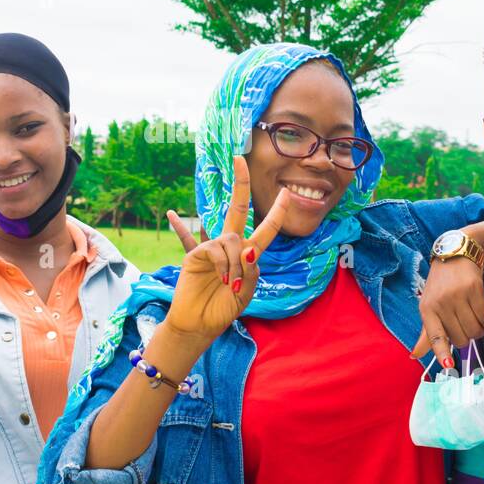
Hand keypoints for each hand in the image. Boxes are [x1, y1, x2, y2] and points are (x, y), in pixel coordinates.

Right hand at [161, 155, 289, 345]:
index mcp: (248, 254)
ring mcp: (213, 248)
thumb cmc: (223, 309)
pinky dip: (221, 264)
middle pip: (238, 209)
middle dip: (240, 184)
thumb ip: (250, 270)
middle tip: (239, 159)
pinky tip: (196, 247)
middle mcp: (231, 246)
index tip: (287, 192)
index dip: (277, 212)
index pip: (266, 229)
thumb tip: (246, 249)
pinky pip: (214, 250)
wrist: (200, 324)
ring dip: (235, 266)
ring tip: (229, 286)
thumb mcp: (246, 291)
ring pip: (232, 241)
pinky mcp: (197, 254)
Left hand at [411, 254, 483, 369]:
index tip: (448, 365)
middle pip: (460, 338)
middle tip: (466, 327)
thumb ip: (426, 334)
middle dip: (466, 338)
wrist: (454, 255)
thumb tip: (414, 355)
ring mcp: (457, 296)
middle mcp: (440, 303)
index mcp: (427, 310)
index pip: (434, 336)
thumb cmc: (440, 287)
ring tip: (475, 321)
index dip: (442, 352)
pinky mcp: (474, 289)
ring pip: (475, 329)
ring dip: (479, 331)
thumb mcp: (429, 307)